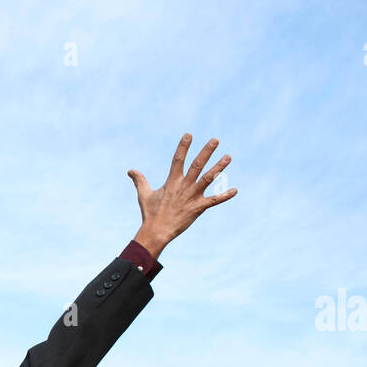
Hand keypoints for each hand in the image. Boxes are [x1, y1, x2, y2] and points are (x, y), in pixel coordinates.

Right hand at [127, 134, 235, 257]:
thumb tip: (130, 170)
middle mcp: (184, 186)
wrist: (156, 231)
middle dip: (207, 151)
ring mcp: (192, 196)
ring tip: (228, 157)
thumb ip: (140, 180)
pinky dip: (225, 196)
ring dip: (219, 167)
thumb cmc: (150, 213)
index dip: (183, 146)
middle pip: (197, 164)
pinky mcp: (198, 208)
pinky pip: (214, 200)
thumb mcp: (144, 194)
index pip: (178, 159)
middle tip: (215, 140)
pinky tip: (235, 190)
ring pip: (209, 178)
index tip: (189, 135)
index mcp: (172, 181)